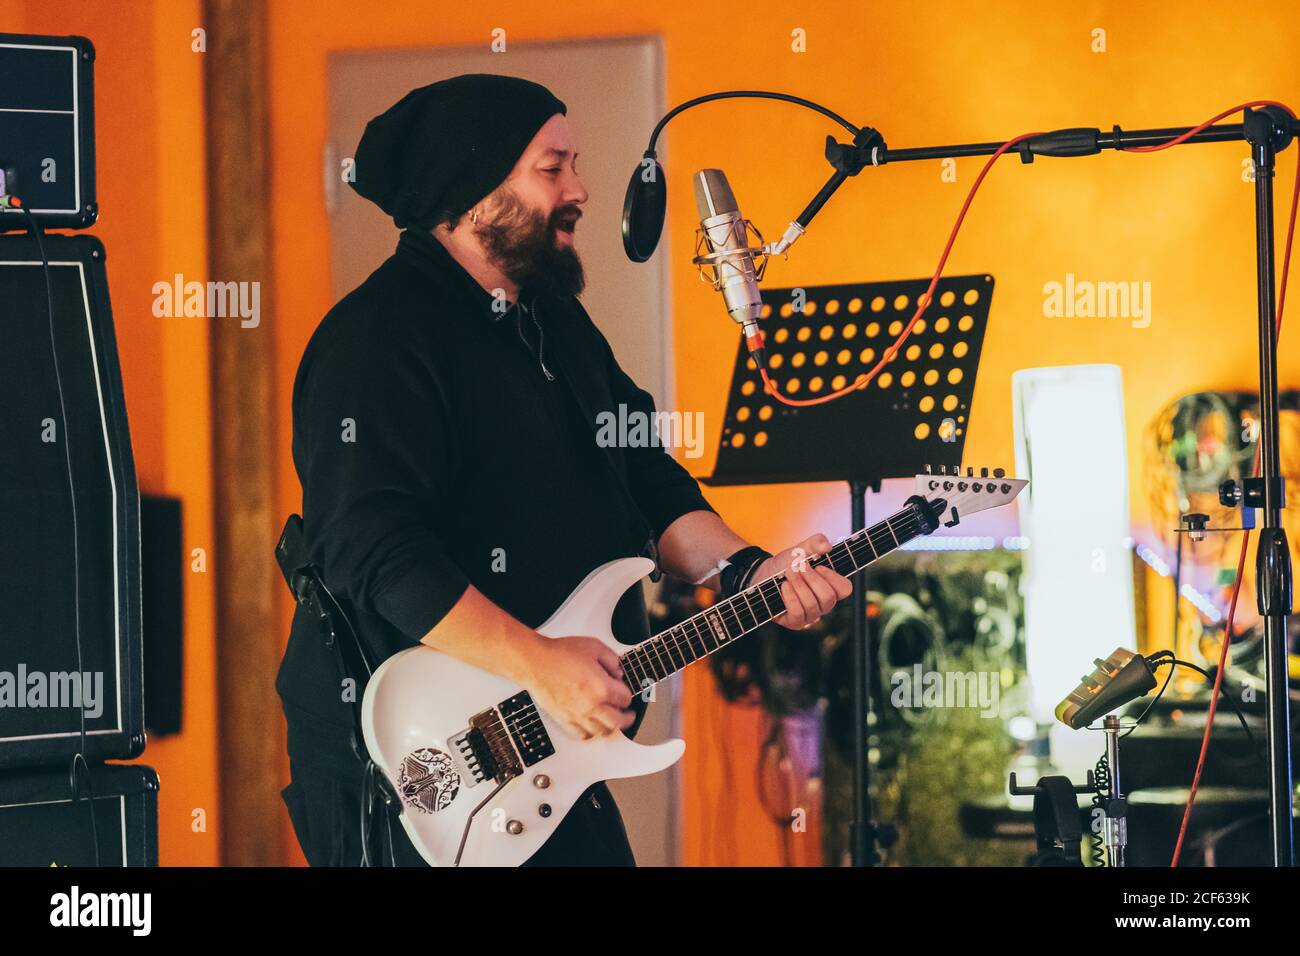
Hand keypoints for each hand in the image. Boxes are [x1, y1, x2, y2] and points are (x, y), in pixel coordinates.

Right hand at [521, 635, 635, 739]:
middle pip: (618, 722)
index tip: (625, 692)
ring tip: (613, 721)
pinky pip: (583, 735)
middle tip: (629, 715)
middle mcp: (591, 705)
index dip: (628, 694)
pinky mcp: (564, 720)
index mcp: (601, 687)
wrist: (535, 662)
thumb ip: (612, 659)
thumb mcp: (594, 646)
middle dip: (627, 718)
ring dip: (611, 727)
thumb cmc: (559, 654)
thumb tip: (618, 673)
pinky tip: (593, 727)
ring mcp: (577, 715)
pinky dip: (592, 733)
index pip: (625, 699)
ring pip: (602, 732)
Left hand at [753, 533, 851, 630]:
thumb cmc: (788, 563)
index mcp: (831, 587)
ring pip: (812, 606)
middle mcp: (823, 604)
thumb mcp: (801, 549)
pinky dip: (790, 597)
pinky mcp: (795, 622)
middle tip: (799, 567)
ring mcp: (810, 615)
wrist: (765, 573)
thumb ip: (816, 543)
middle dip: (812, 580)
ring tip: (788, 573)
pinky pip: (798, 614)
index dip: (834, 578)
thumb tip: (828, 546)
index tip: (818, 566)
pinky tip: (784, 586)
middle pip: (828, 598)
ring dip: (799, 586)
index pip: (845, 589)